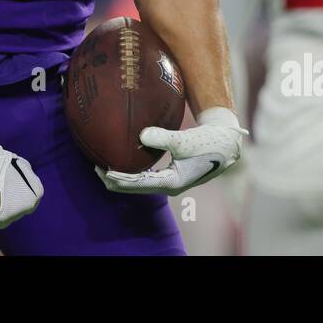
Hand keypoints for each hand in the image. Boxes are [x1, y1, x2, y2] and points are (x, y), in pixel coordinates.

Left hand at [98, 107, 245, 196]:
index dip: (119, 178)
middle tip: (95, 167)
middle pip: (136, 187)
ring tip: (103, 167)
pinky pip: (147, 175)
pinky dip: (134, 170)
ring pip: (140, 182)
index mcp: (172, 182)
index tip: (102, 170)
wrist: (227, 143)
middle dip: (115, 180)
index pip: (138, 183)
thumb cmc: (209, 142)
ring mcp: (171, 181)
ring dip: (123, 176)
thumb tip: (142, 135)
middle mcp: (169, 186)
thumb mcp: (186, 140)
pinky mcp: (172, 174)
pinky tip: (124, 160)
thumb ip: (163, 138)